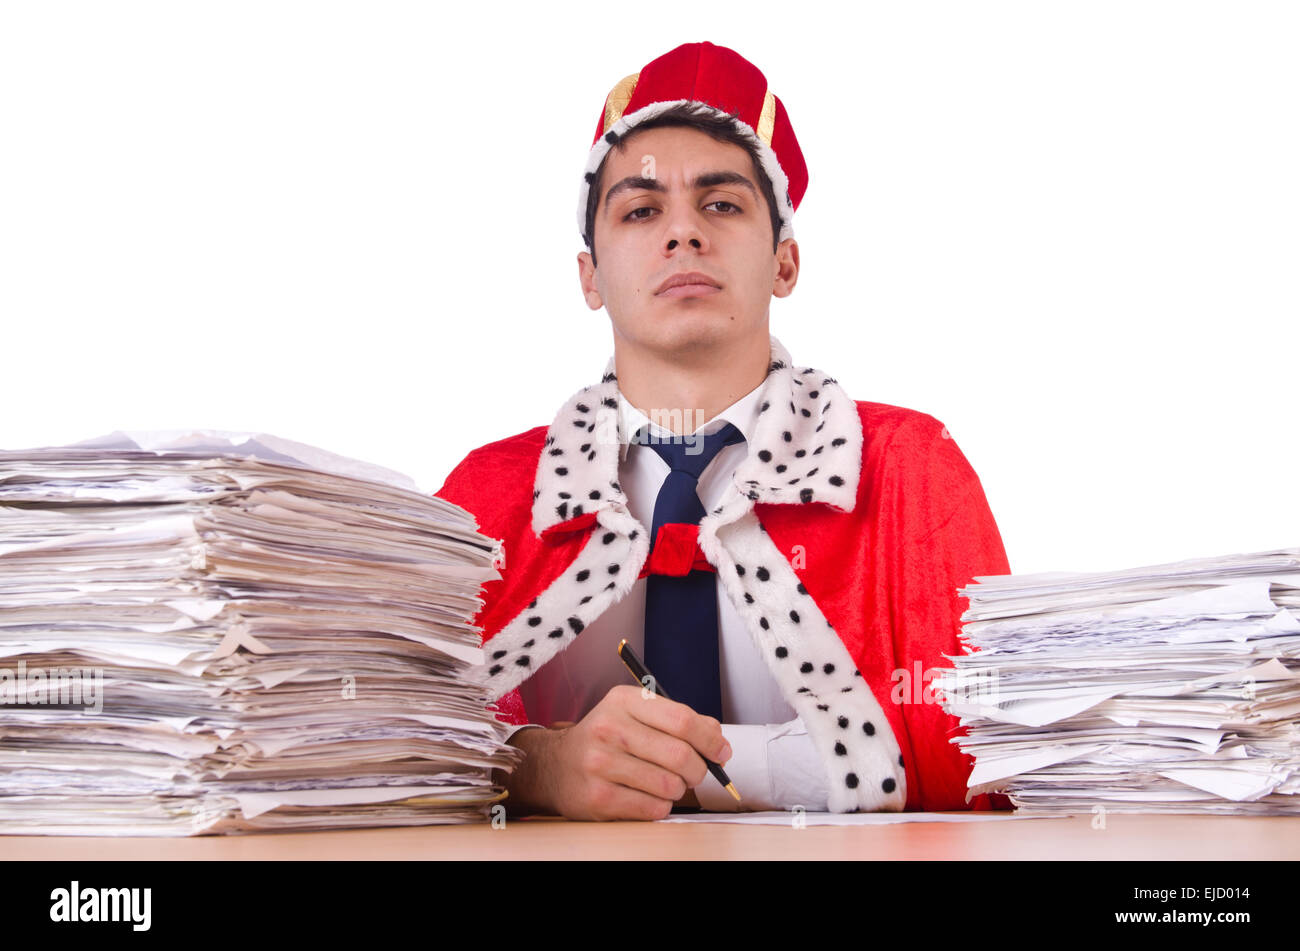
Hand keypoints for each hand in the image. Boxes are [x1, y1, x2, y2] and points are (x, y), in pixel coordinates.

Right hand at [513, 685, 731, 820]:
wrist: (556, 766)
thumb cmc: (607, 739)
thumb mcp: (636, 715)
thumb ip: (679, 721)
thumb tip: (719, 741)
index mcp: (623, 701)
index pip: (682, 720)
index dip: (710, 740)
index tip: (721, 752)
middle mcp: (609, 728)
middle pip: (680, 755)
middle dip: (698, 770)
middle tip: (695, 773)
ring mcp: (600, 764)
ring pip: (669, 785)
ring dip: (678, 790)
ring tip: (666, 784)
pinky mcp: (598, 798)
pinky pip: (653, 808)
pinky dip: (661, 806)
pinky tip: (649, 797)